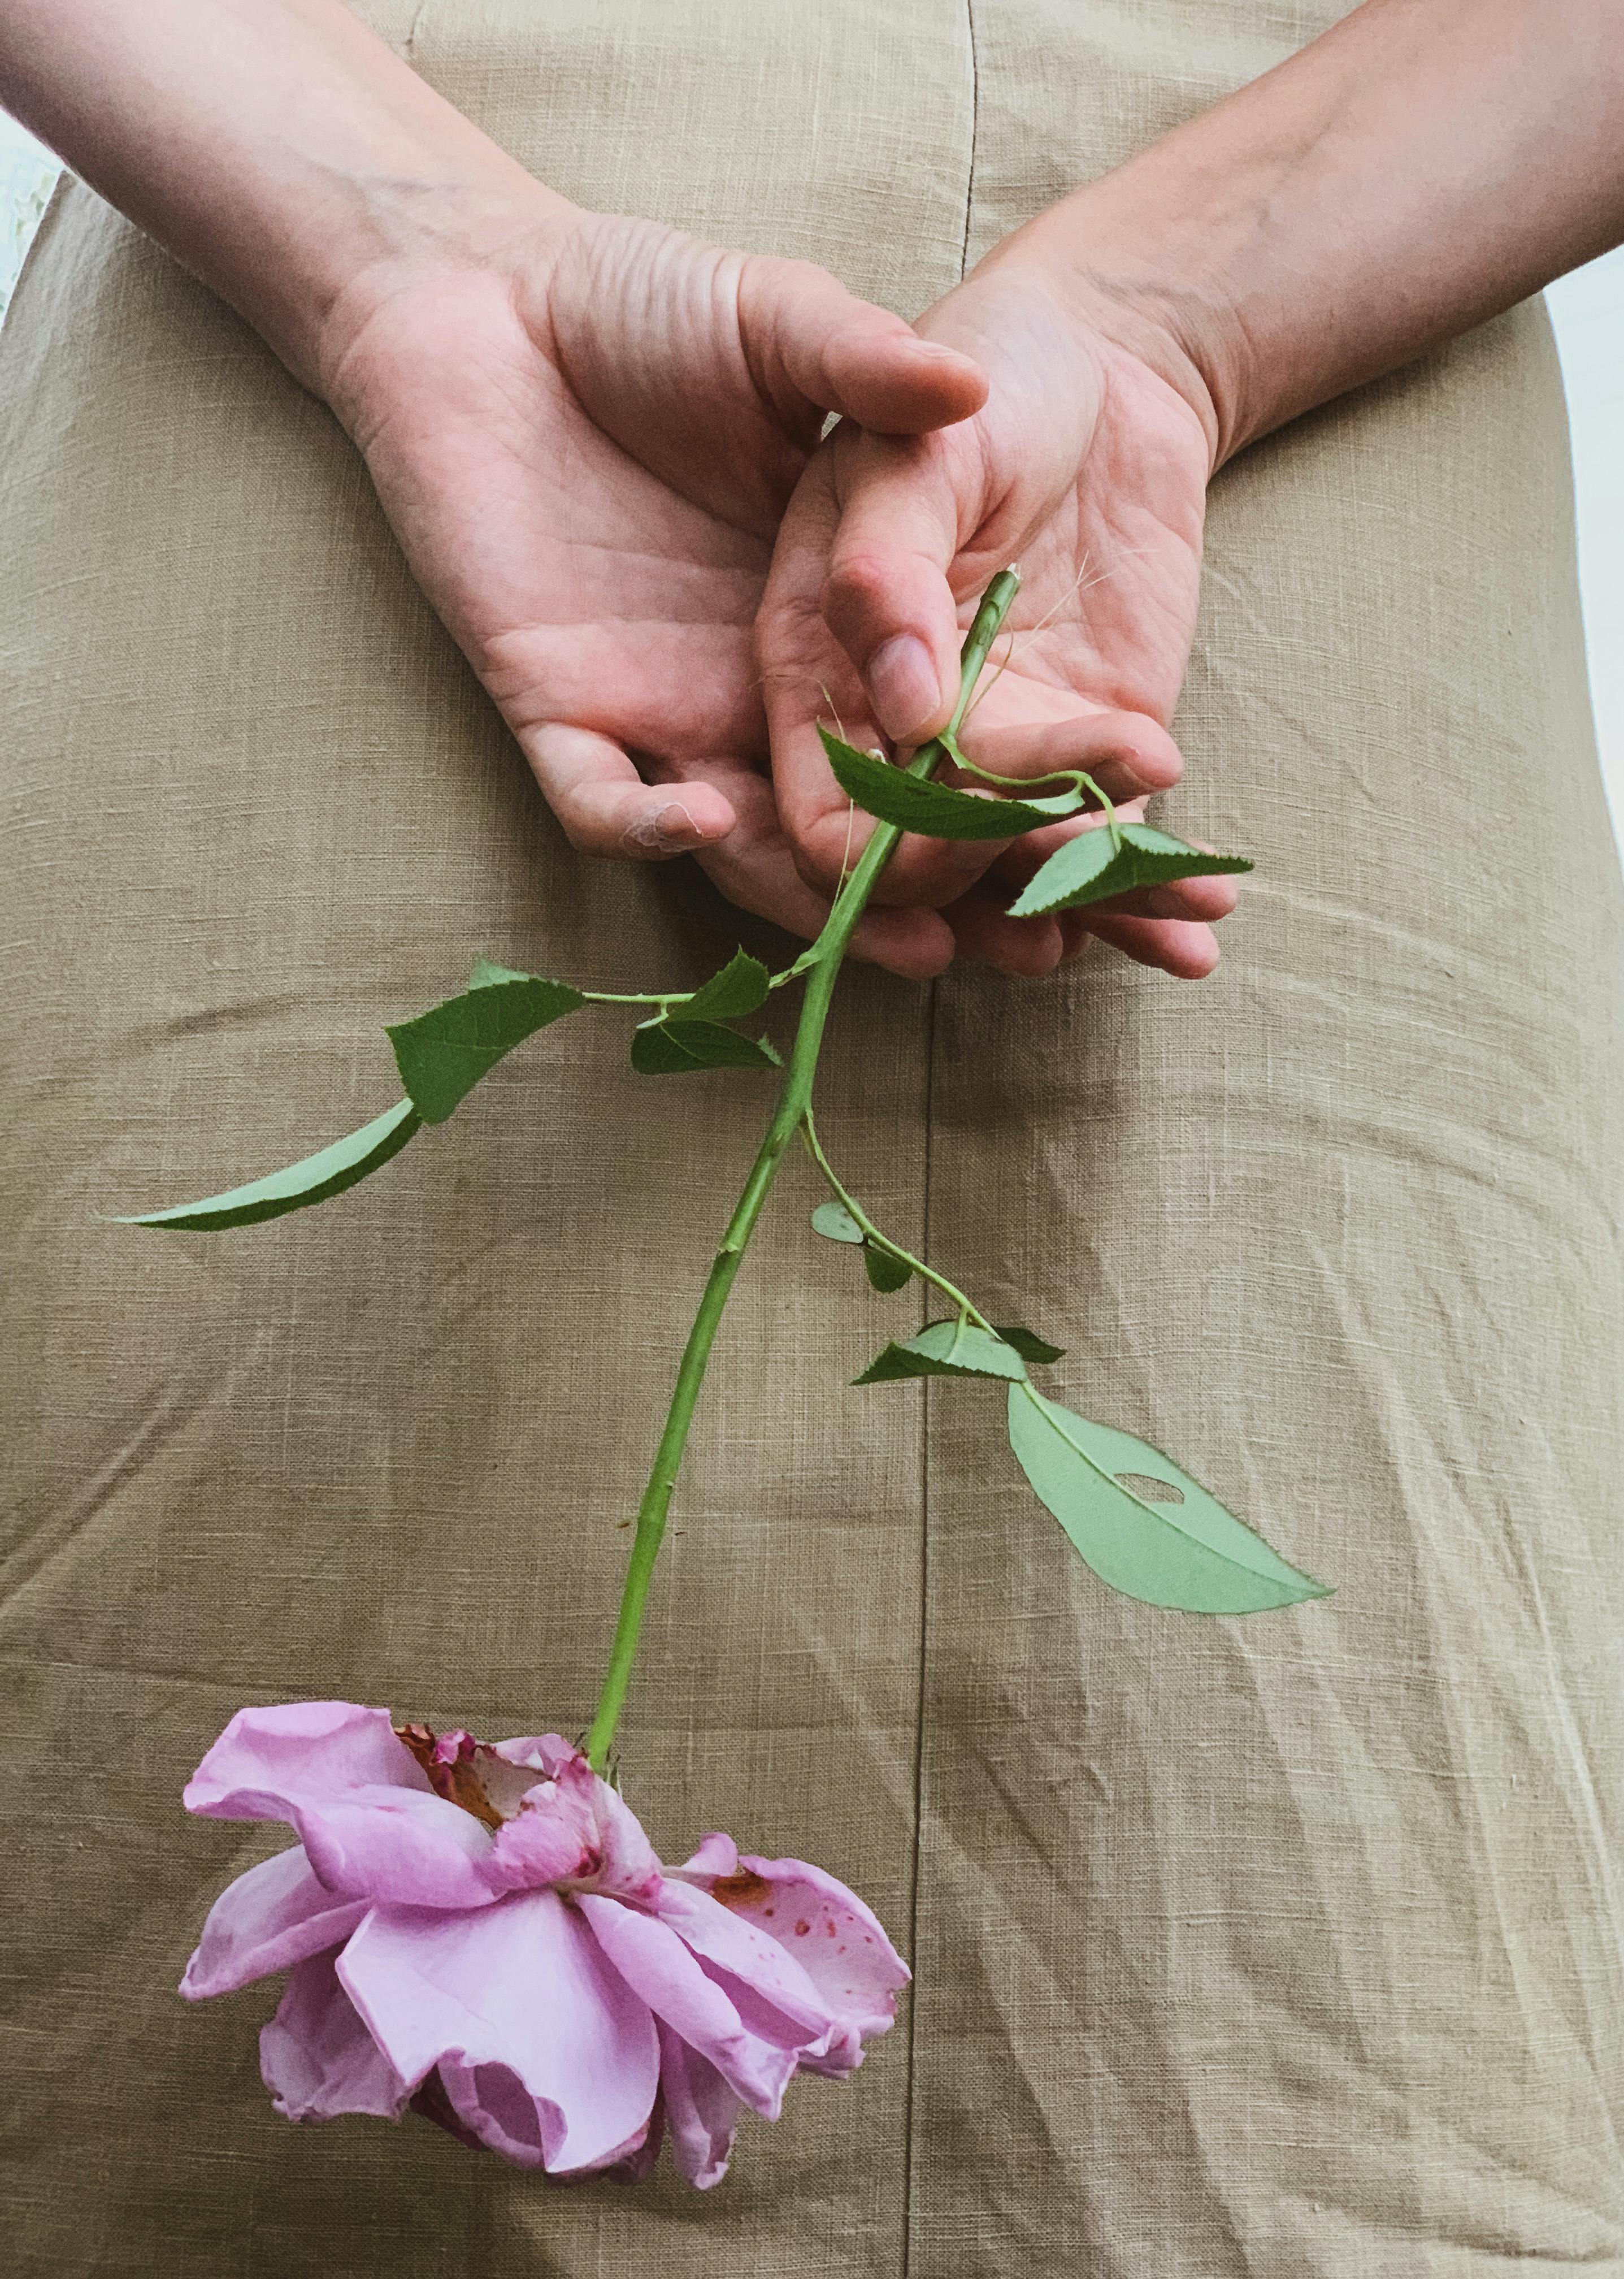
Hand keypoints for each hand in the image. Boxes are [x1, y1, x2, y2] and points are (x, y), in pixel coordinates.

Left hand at [322, 198, 986, 972]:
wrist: (485, 292)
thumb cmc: (644, 303)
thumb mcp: (780, 324)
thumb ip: (868, 367)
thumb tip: (970, 386)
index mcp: (828, 621)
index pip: (932, 736)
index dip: (1014, 790)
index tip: (1114, 828)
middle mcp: (753, 692)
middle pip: (862, 824)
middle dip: (948, 890)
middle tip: (1037, 938)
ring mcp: (656, 712)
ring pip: (744, 847)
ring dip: (818, 899)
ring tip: (915, 935)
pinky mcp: (555, 712)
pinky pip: (598, 803)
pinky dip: (645, 824)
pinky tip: (711, 816)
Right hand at [758, 254, 1238, 978]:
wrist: (1106, 362)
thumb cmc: (982, 379)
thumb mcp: (911, 452)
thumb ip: (884, 570)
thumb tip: (907, 709)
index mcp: (812, 673)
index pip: (820, 817)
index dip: (870, 868)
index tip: (950, 856)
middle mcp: (893, 737)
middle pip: (926, 868)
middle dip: (999, 884)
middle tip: (1077, 850)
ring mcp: (991, 749)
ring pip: (1024, 867)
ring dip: (1097, 902)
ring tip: (1180, 906)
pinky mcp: (1082, 742)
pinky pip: (1106, 838)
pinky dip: (1153, 885)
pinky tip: (1203, 920)